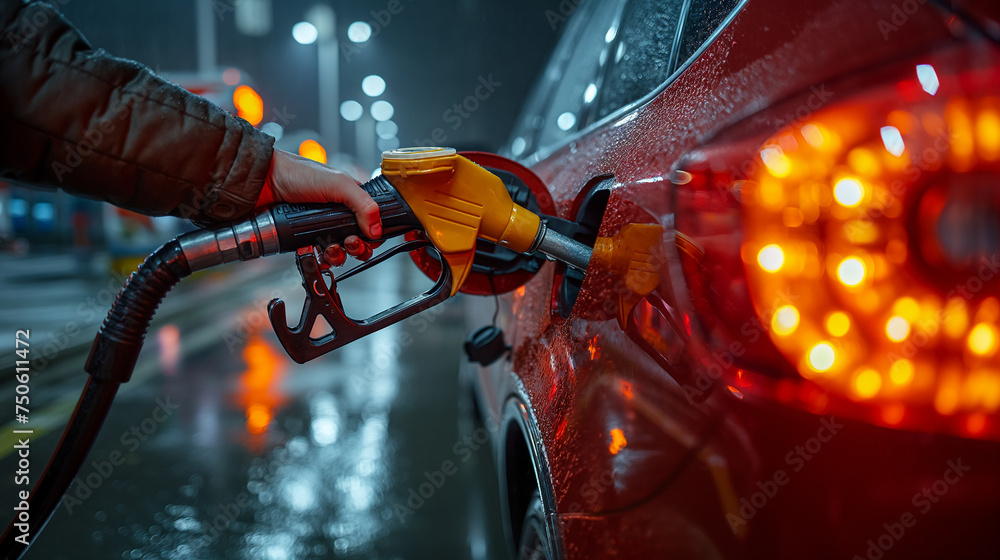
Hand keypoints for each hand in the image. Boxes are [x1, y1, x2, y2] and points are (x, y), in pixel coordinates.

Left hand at [256, 149, 381, 265]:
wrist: (262, 182)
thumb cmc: (296, 173)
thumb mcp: (338, 183)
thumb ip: (363, 204)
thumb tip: (377, 229)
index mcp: (349, 199)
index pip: (371, 221)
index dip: (374, 233)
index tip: (371, 237)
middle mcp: (336, 215)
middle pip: (358, 241)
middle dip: (358, 247)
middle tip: (350, 243)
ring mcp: (320, 228)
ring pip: (339, 252)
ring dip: (339, 256)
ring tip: (332, 249)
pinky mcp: (304, 240)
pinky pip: (319, 257)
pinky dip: (321, 261)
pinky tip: (318, 256)